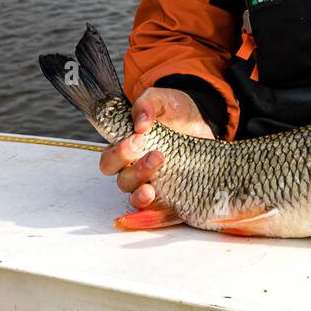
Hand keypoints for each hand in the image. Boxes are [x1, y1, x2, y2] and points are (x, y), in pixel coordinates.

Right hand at [98, 87, 213, 209]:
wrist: (202, 118)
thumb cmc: (173, 109)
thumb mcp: (160, 99)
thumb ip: (146, 105)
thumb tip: (141, 123)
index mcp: (125, 149)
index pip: (109, 160)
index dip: (118, 154)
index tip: (137, 139)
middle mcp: (134, 169)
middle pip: (122, 181)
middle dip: (136, 170)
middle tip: (156, 154)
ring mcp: (153, 183)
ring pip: (136, 196)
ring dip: (144, 191)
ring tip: (163, 175)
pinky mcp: (172, 193)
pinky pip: (158, 210)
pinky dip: (157, 210)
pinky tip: (164, 198)